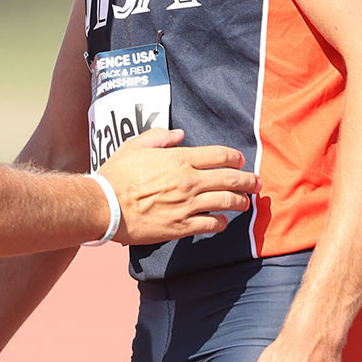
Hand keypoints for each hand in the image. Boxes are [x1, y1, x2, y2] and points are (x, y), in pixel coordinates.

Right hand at [98, 129, 259, 245]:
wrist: (104, 205)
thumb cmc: (116, 175)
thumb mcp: (134, 146)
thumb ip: (159, 137)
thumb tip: (178, 134)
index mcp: (179, 159)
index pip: (221, 155)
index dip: (235, 158)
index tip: (240, 161)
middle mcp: (189, 181)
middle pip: (232, 179)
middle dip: (249, 181)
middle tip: (256, 183)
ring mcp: (188, 205)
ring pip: (228, 202)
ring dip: (240, 202)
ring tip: (243, 203)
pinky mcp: (182, 226)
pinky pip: (212, 224)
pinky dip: (221, 223)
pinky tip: (221, 221)